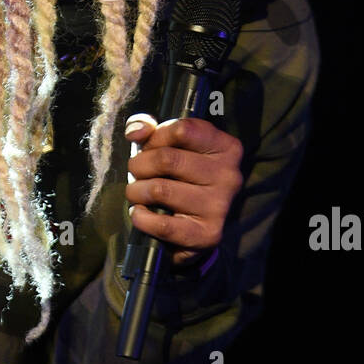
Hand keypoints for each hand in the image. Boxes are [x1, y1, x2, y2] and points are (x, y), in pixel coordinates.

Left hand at [123, 114, 242, 268]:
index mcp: (226, 147)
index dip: (156, 137)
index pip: (182, 130)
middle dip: (139, 165)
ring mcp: (219, 205)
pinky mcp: (207, 234)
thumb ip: (152, 131)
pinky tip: (141, 214)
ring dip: (136, 191)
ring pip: (160, 189)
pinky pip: (162, 224)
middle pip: (167, 159)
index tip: (149, 148)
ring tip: (137, 193)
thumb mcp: (173, 147)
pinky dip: (141, 218)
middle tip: (137, 172)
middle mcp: (228, 175)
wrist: (198, 229)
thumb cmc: (183, 179)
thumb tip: (135, 131)